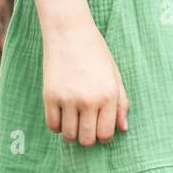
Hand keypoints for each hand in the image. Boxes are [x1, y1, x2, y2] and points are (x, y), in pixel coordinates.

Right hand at [42, 19, 128, 145]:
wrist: (70, 33)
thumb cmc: (96, 53)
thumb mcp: (114, 75)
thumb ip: (121, 102)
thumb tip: (123, 128)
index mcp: (109, 94)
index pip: (106, 134)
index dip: (103, 136)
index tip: (100, 128)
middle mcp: (89, 100)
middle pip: (87, 139)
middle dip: (88, 138)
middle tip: (87, 126)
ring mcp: (68, 99)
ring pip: (68, 135)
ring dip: (72, 132)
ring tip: (75, 119)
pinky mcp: (49, 97)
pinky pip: (53, 125)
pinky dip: (58, 125)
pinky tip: (63, 114)